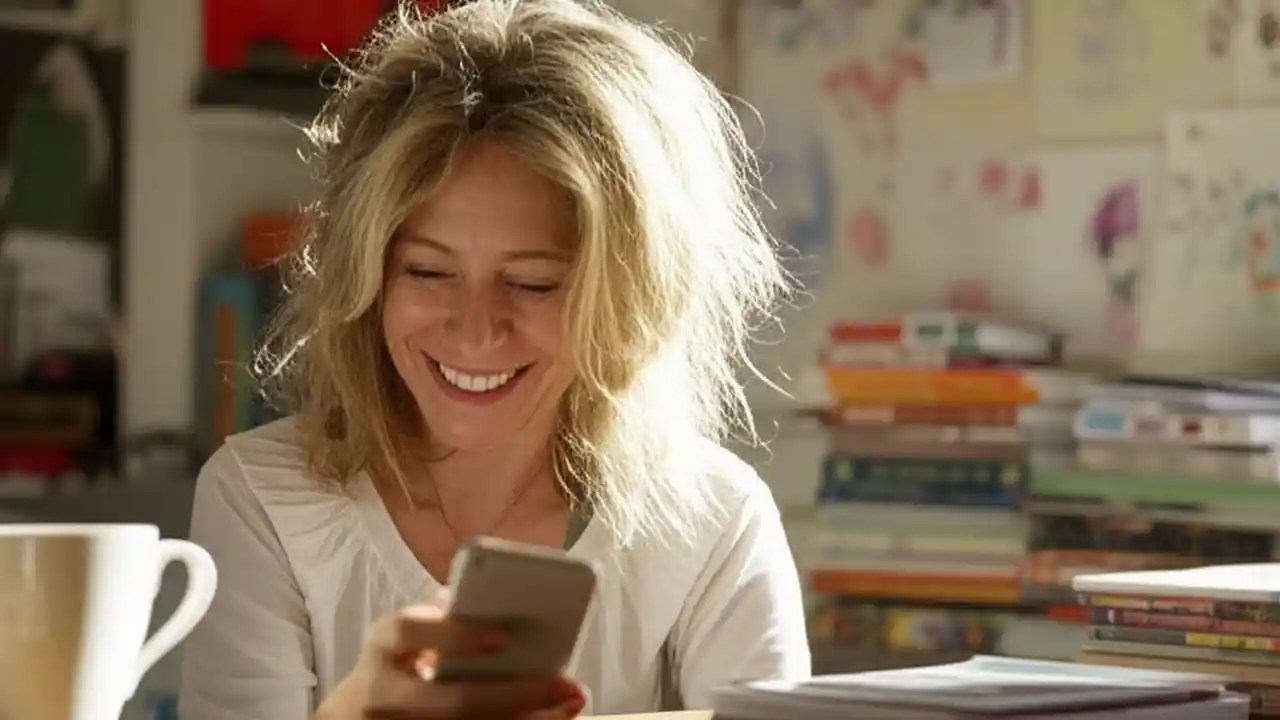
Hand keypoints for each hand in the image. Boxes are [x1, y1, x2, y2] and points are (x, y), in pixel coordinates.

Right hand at [313, 592, 586, 719]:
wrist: (350, 714)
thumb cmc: (395, 663)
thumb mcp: (406, 636)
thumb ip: (443, 618)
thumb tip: (494, 596)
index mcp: (383, 644)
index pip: (409, 632)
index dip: (455, 635)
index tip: (505, 638)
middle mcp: (382, 691)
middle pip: (453, 699)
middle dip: (516, 694)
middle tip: (567, 684)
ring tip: (569, 705)